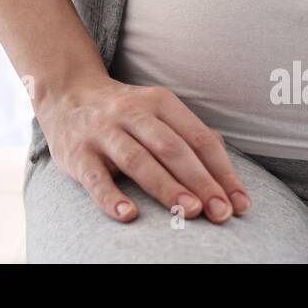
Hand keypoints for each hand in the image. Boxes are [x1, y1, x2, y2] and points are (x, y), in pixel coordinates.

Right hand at [35, 73, 250, 223]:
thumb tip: (224, 163)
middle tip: (222, 213)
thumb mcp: (157, 110)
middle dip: (201, 181)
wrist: (66, 92)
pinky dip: (111, 197)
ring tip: (190, 212)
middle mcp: (132, 113)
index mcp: (159, 102)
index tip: (240, 203)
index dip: (222, 171)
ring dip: (166, 187)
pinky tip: (129, 216)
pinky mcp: (77, 153)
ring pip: (138, 159)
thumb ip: (188, 133)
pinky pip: (95, 177)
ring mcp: (103, 132)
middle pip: (172, 148)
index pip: (198, 138)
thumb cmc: (122, 112)